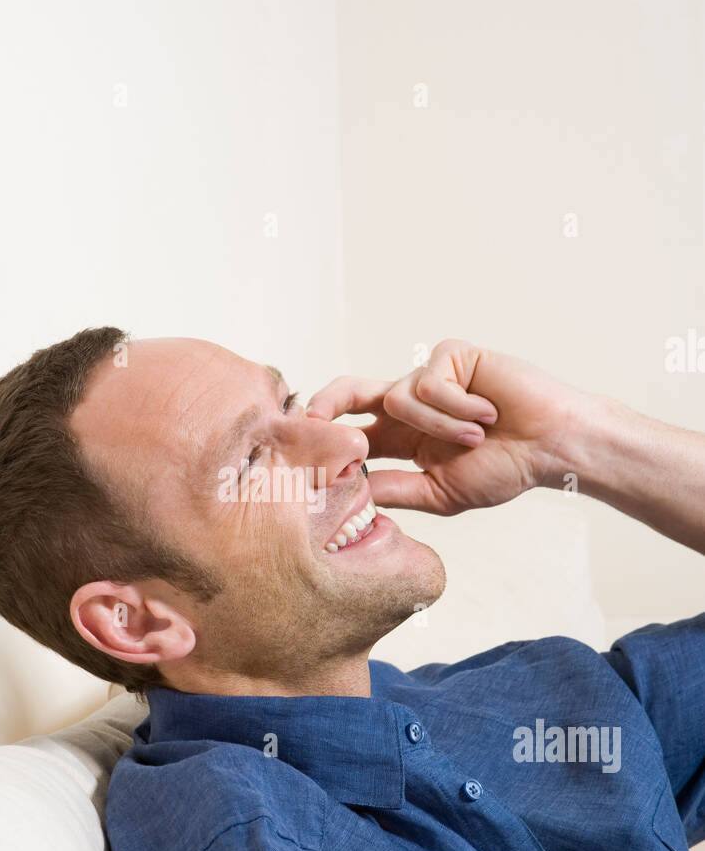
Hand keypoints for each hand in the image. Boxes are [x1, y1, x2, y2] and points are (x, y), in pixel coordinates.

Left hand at [306, 339, 584, 515]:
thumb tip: (346, 493)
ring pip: (400, 398)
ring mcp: (431, 378)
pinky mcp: (451, 356)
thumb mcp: (440, 492)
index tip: (299, 449)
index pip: (353, 431)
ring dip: (439, 426)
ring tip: (477, 437)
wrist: (552, 446)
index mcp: (404, 439)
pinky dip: (457, 406)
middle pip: (350, 391)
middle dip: (325, 401)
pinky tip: (487, 413)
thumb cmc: (506, 470)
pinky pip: (429, 382)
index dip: (326, 436)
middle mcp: (411, 405)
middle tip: (309, 416)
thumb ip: (395, 489)